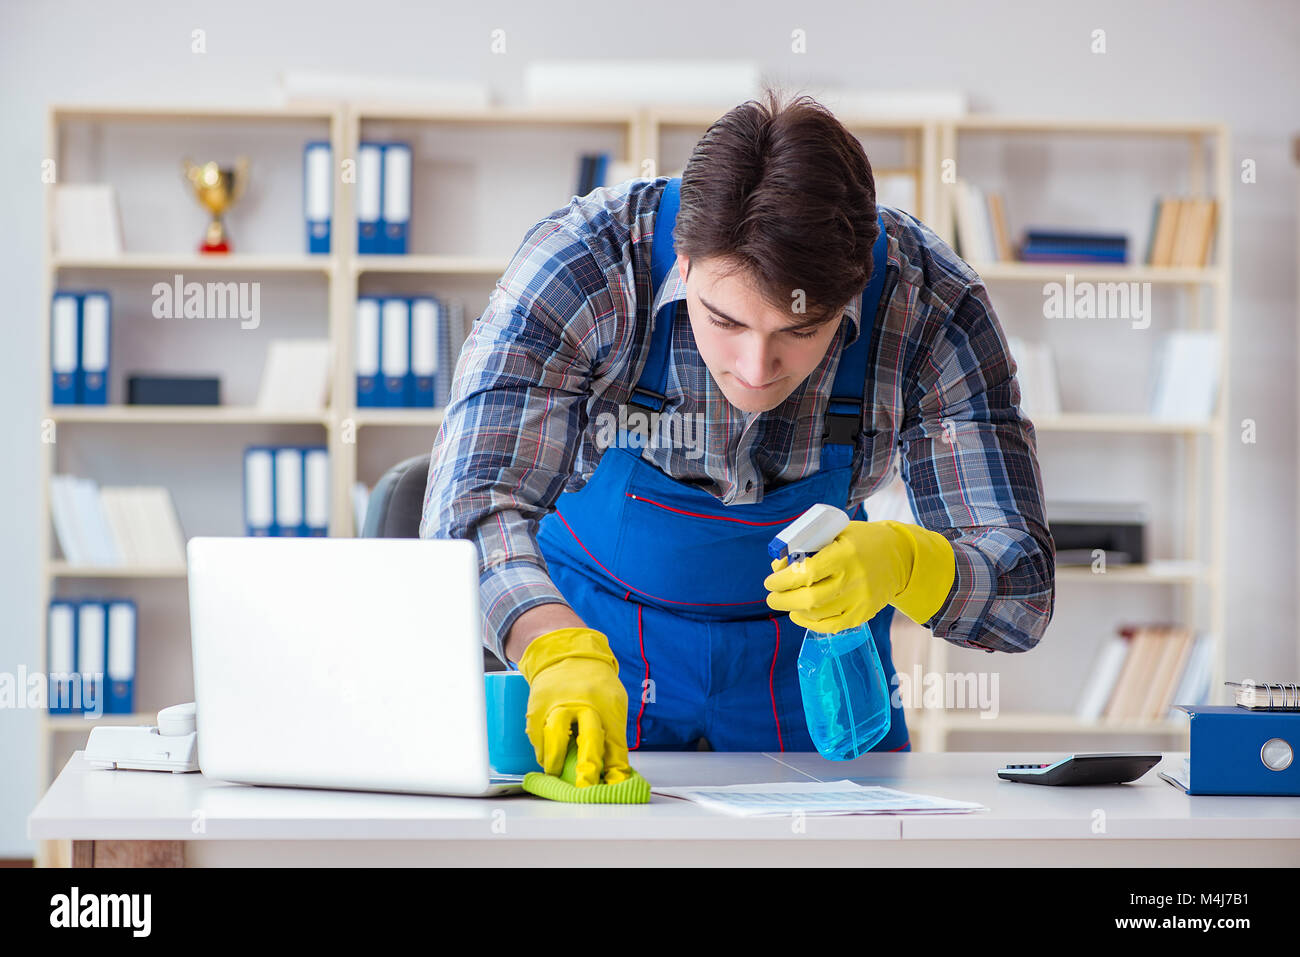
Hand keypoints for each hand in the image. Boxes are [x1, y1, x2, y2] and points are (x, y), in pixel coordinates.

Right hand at [517, 627, 631, 787]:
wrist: (567, 655)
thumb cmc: (594, 684)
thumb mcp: (613, 705)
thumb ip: (613, 737)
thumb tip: (615, 773)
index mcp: (608, 705)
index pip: (615, 742)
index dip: (615, 768)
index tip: (615, 786)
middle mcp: (585, 703)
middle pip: (589, 737)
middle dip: (588, 766)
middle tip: (585, 785)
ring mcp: (559, 704)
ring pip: (557, 736)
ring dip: (556, 761)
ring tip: (557, 773)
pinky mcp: (537, 707)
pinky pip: (537, 736)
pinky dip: (542, 751)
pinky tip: (546, 759)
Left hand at [763, 519, 955, 631]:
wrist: (899, 557)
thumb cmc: (861, 541)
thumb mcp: (836, 533)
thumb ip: (807, 547)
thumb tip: (777, 566)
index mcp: (845, 554)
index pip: (807, 571)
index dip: (783, 579)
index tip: (771, 581)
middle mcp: (854, 579)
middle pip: (810, 598)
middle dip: (783, 599)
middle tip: (771, 596)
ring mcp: (860, 600)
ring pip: (818, 614)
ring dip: (794, 610)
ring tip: (783, 602)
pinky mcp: (863, 614)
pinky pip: (832, 626)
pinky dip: (810, 623)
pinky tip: (799, 615)